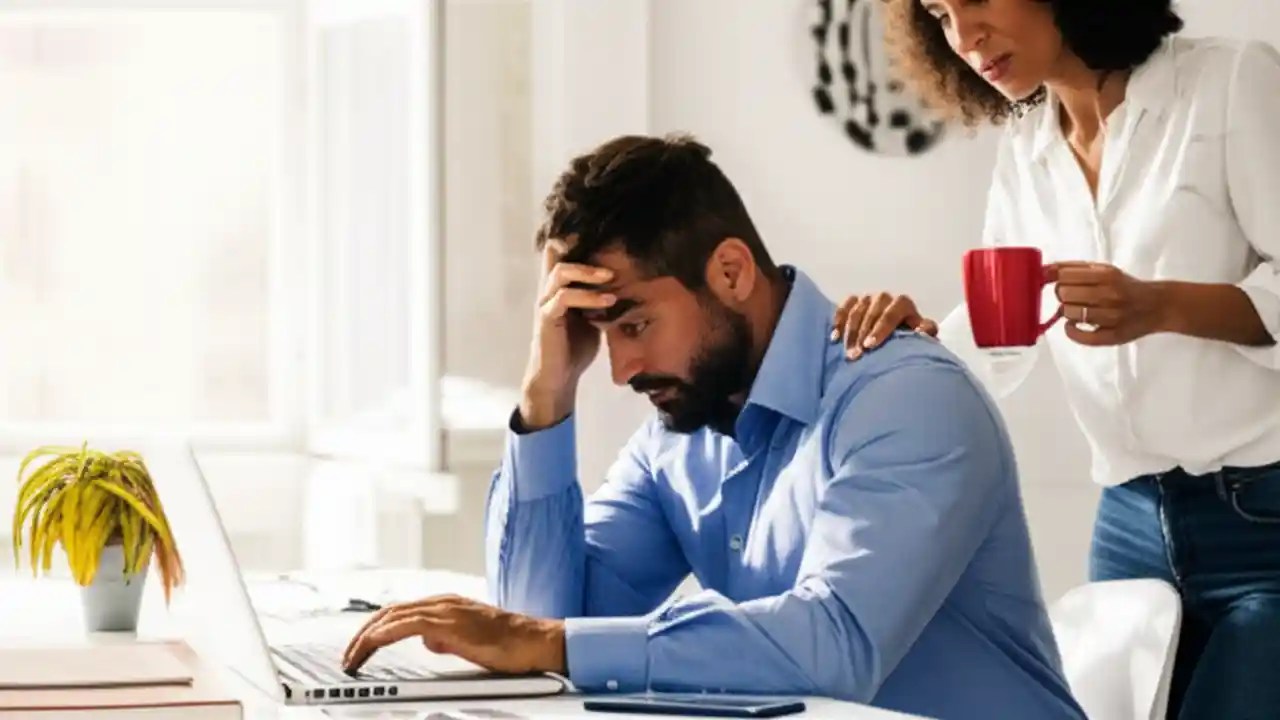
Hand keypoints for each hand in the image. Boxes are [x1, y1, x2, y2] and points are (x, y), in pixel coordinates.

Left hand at [342, 595, 565, 676]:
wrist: (534, 641)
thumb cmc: (508, 644)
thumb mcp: (469, 642)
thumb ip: (445, 639)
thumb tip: (428, 642)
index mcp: (446, 605)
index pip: (400, 612)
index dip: (375, 628)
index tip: (360, 648)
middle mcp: (443, 602)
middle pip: (389, 611)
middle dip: (363, 633)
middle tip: (347, 656)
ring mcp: (446, 610)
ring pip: (393, 615)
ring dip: (367, 636)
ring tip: (352, 657)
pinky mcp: (450, 623)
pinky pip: (407, 624)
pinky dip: (384, 634)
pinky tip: (372, 646)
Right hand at [519, 241, 616, 428]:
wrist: (558, 377)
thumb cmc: (575, 347)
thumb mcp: (593, 317)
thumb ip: (600, 299)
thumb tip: (631, 286)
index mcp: (559, 286)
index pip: (561, 251)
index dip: (575, 238)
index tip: (604, 235)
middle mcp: (549, 289)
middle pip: (553, 250)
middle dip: (579, 244)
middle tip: (609, 247)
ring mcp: (546, 302)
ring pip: (560, 272)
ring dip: (587, 271)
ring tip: (610, 276)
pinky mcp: (547, 318)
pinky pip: (564, 298)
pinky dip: (588, 297)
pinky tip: (608, 301)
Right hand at [831, 292, 937, 358]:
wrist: (898, 333)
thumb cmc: (911, 336)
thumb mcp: (923, 334)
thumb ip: (926, 331)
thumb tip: (922, 330)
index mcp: (903, 303)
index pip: (891, 313)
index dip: (880, 329)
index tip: (870, 346)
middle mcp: (885, 298)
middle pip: (871, 313)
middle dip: (862, 335)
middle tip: (857, 354)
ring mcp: (868, 299)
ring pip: (856, 311)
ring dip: (850, 332)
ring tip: (847, 352)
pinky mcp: (854, 302)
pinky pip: (843, 308)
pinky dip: (838, 321)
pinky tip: (835, 338)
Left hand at [1049, 262, 1170, 345]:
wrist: (1159, 305)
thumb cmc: (1125, 286)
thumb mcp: (1104, 270)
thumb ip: (1074, 268)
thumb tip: (1044, 269)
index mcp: (1107, 275)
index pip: (1064, 276)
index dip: (1058, 280)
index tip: (1063, 283)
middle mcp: (1110, 295)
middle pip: (1064, 294)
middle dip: (1063, 296)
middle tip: (1073, 297)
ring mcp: (1112, 317)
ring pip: (1070, 314)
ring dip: (1068, 312)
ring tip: (1079, 310)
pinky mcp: (1113, 337)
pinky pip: (1081, 337)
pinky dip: (1071, 331)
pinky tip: (1074, 326)